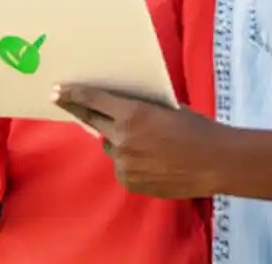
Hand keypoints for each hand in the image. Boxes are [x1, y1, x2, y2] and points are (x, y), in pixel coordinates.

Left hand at [52, 84, 227, 198]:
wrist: (216, 162)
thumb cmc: (196, 129)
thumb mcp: (165, 108)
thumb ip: (139, 108)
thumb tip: (118, 108)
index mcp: (132, 114)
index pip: (93, 100)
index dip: (73, 94)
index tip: (56, 91)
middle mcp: (123, 139)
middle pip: (92, 123)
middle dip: (82, 113)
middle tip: (64, 103)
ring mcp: (125, 163)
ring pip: (110, 146)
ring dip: (119, 142)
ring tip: (145, 144)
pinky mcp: (130, 181)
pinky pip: (122, 167)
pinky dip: (130, 162)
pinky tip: (151, 161)